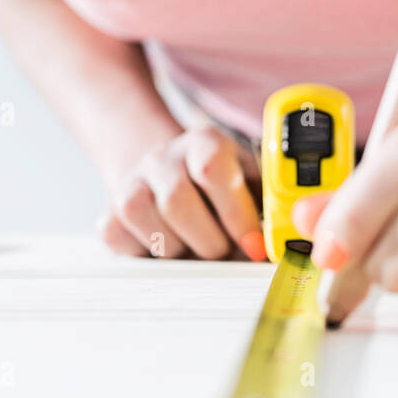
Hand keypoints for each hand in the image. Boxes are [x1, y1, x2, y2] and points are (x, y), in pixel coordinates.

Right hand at [97, 121, 265, 260]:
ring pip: (149, 225)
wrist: (166, 172)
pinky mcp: (108, 214)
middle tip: (222, 250)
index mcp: (205, 143)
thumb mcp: (249, 182)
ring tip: (195, 246)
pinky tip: (166, 246)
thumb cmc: (220, 188)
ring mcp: (131, 184)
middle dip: (208, 240)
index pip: (212, 169)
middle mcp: (163, 158)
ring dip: (181, 250)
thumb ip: (270, 205)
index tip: (253, 245)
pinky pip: (121, 241)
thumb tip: (288, 240)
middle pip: (177, 201)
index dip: (235, 212)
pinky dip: (148, 255)